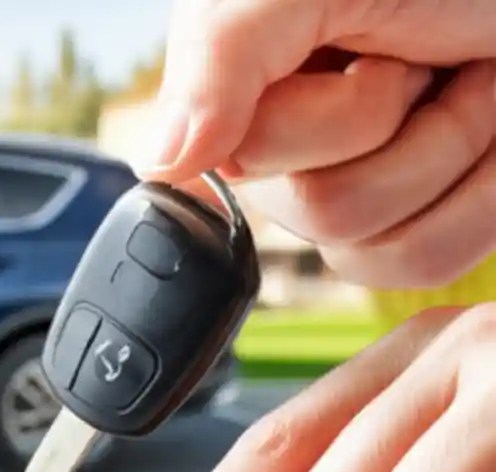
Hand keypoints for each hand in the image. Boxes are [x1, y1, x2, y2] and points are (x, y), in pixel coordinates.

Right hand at [140, 0, 495, 287]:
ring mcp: (352, 194)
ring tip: (456, 79)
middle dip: (396, 122)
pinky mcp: (417, 225)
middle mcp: (280, 157)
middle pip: (321, 212)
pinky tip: (480, 128)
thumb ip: (219, 57)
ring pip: (375, 251)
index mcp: (233, 97)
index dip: (317, 117)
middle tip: (417, 57)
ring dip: (448, 150)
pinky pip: (423, 268)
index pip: (242, 165)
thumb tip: (163, 166)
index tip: (345, 46)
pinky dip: (478, 199)